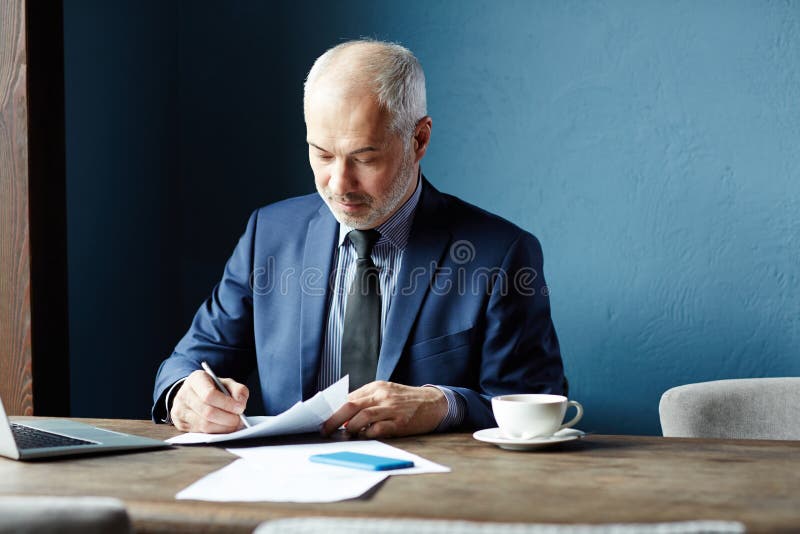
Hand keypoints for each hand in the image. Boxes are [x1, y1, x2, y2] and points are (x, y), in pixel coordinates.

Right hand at [170, 370, 248, 432]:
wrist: (195, 394)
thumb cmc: (213, 388)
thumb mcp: (226, 383)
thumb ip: (238, 390)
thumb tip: (240, 403)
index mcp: (195, 380)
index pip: (209, 395)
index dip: (227, 404)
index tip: (241, 408)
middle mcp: (184, 394)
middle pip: (207, 412)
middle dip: (228, 419)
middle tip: (240, 420)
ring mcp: (179, 410)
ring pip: (204, 425)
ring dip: (223, 428)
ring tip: (234, 425)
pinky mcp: (180, 424)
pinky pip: (200, 433)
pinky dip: (216, 433)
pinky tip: (224, 429)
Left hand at [321, 381, 447, 437]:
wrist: (434, 403)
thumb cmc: (406, 400)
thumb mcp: (386, 393)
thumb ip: (366, 400)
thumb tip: (343, 414)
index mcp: (375, 387)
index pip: (348, 397)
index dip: (332, 409)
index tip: (322, 419)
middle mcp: (382, 395)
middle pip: (350, 405)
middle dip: (333, 419)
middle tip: (325, 430)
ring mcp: (391, 409)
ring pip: (362, 417)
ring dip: (350, 428)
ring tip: (346, 434)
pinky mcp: (400, 422)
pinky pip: (379, 429)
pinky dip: (368, 434)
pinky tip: (365, 436)